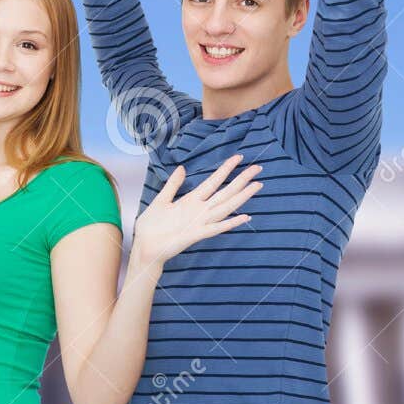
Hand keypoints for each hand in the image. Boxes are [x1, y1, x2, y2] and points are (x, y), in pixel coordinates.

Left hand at [130, 154, 260, 273]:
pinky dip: (230, 223)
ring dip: (241, 197)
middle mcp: (199, 210)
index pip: (213, 181)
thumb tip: (182, 167)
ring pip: (225, 207)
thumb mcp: (161, 200)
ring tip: (256, 186)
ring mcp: (199, 222)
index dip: (225, 169)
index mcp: (191, 200)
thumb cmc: (152, 226)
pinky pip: (216, 228)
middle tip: (258, 168)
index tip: (238, 157)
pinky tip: (244, 217)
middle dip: (241, 180)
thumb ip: (173, 185)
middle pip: (225, 192)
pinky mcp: (195, 235)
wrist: (145, 246)